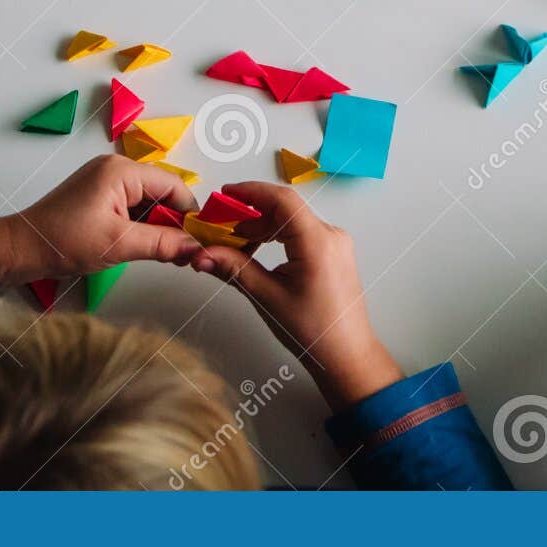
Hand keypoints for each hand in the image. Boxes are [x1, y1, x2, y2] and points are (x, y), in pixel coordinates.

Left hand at [0, 155, 201, 286]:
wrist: (21, 249)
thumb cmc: (62, 242)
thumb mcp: (119, 245)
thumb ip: (162, 245)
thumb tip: (196, 249)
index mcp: (121, 171)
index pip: (174, 186)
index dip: (191, 214)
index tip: (201, 240)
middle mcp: (116, 168)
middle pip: (164, 192)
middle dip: (176, 222)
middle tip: (186, 252)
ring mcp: (107, 180)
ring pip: (150, 201)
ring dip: (160, 225)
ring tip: (168, 253)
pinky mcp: (100, 195)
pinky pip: (134, 205)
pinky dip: (144, 225)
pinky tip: (147, 245)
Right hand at [189, 182, 402, 410]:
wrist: (345, 354)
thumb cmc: (311, 330)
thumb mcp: (267, 297)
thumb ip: (234, 269)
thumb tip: (200, 254)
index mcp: (317, 242)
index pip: (282, 200)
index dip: (251, 192)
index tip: (224, 195)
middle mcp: (331, 235)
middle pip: (285, 209)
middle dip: (250, 213)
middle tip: (219, 224)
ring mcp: (335, 242)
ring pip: (292, 220)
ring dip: (262, 226)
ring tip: (233, 242)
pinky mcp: (333, 252)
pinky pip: (301, 233)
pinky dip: (276, 236)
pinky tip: (255, 250)